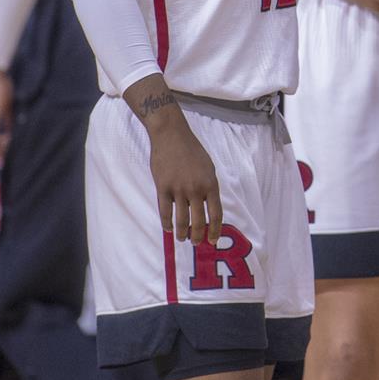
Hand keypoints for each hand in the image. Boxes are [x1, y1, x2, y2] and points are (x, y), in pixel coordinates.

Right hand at [126, 76, 222, 243]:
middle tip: (196, 243)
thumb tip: (208, 207)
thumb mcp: (208, 168)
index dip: (215, 230)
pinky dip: (167, 224)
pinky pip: (165, 212)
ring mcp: (178, 189)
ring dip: (182, 233)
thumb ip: (208, 188)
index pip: (216, 214)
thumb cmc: (192, 151)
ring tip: (182, 239)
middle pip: (198, 221)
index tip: (213, 241)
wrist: (171, 136)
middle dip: (198, 236)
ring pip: (181, 220)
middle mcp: (196, 189)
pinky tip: (169, 229)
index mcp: (210, 184)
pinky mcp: (162, 188)